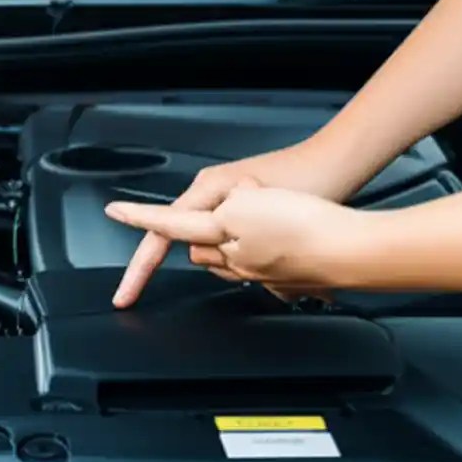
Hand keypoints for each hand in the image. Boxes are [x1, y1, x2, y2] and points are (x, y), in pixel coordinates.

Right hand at [105, 179, 369, 298]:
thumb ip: (217, 237)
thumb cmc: (304, 178)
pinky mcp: (246, 207)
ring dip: (235, 259)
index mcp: (205, 190)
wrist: (338, 165)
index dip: (139, 271)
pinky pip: (231, 238)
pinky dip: (246, 251)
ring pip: (212, 246)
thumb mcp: (252, 209)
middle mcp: (210, 193)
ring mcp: (227, 199)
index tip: (124, 295)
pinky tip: (276, 255)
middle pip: (185, 244)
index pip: (158, 236)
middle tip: (254, 274)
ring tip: (279, 261)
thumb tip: (198, 257)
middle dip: (211, 261)